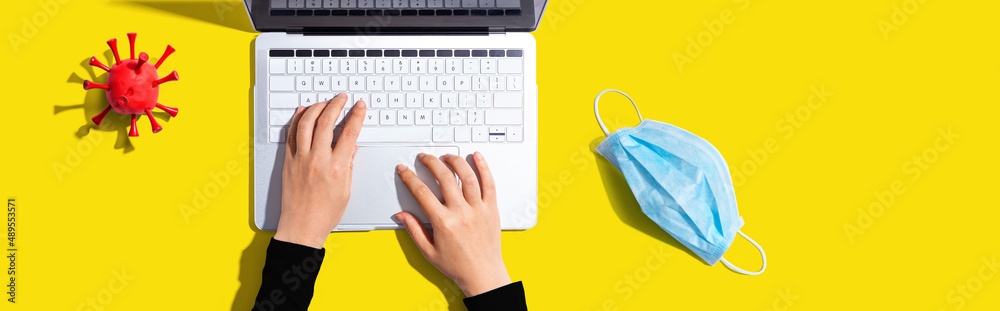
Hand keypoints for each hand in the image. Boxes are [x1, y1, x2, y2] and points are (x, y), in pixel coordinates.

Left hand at [274, 93, 365, 248]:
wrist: (301, 227)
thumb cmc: (324, 213)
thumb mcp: (346, 190)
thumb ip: (350, 165)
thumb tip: (351, 147)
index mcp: (336, 167)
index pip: (349, 132)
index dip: (356, 115)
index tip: (360, 106)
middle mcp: (317, 160)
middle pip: (326, 121)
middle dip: (336, 104)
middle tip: (342, 98)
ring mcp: (300, 159)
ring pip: (306, 123)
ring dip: (316, 107)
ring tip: (324, 102)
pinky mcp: (288, 161)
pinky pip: (291, 134)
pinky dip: (296, 119)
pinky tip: (302, 112)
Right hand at [395, 152, 510, 296]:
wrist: (483, 274)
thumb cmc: (457, 265)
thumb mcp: (428, 251)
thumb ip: (414, 229)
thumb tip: (401, 214)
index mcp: (444, 223)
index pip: (422, 192)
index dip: (410, 178)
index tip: (404, 170)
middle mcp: (461, 213)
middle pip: (444, 177)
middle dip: (431, 162)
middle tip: (424, 158)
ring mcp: (478, 209)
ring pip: (467, 176)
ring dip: (455, 161)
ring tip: (446, 156)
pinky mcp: (491, 209)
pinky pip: (489, 183)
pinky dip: (484, 167)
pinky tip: (477, 156)